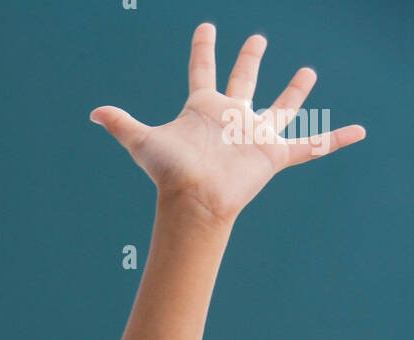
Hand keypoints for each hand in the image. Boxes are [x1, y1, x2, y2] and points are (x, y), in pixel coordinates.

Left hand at [90, 22, 365, 225]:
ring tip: (308, 72)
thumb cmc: (171, 174)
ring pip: (281, 108)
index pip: (203, 69)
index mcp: (204, 108)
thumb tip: (92, 112)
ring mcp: (254, 136)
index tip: (207, 26)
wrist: (196, 202)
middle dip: (251, 58)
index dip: (204, 48)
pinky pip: (312, 145)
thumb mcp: (143, 142)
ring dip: (295, 91)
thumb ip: (121, 124)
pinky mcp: (274, 156)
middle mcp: (232, 117)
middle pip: (245, 80)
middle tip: (258, 38)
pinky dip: (335, 140)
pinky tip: (358, 131)